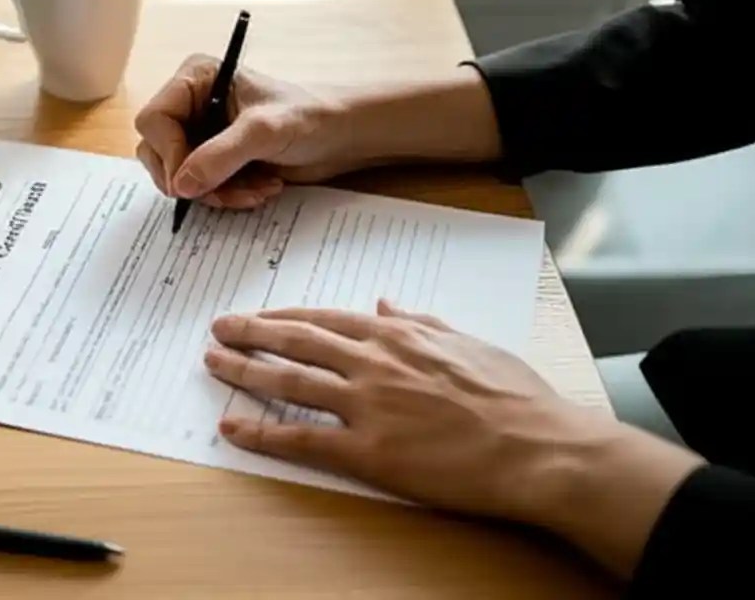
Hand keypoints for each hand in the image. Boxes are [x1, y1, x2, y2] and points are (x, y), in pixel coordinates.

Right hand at [134, 56, 502, 207]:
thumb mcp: (264, 132)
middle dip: (194, 179)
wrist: (341, 137)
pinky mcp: (213, 160)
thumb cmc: (310, 116)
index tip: (190, 180)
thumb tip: (181, 184)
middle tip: (226, 193)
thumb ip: (220, 155)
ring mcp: (199, 134)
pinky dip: (226, 197)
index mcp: (195, 78)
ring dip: (216, 193)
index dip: (167, 153)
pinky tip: (260, 189)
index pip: (154, 120)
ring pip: (177, 177)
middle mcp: (190, 104)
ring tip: (256, 190)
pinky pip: (199, 189)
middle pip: (156, 152)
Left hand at [206, 299, 564, 518]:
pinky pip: (301, 439)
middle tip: (219, 328)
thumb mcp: (469, 343)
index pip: (325, 318)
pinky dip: (261, 433)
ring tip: (214, 363)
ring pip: (289, 382)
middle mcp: (374, 363)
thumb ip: (421, 322)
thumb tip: (386, 302)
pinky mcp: (368, 452)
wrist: (540, 448)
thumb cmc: (516, 399)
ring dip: (244, 371)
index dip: (285, 316)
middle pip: (297, 341)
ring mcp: (367, 406)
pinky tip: (232, 427)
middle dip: (252, 332)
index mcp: (398, 335)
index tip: (259, 315)